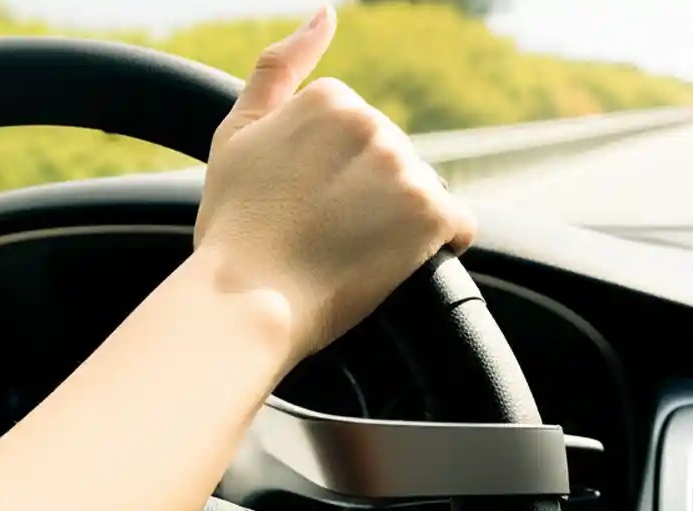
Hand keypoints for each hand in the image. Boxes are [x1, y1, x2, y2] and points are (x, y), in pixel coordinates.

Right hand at [193, 4, 475, 362]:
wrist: (249, 300)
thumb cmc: (236, 225)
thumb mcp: (237, 131)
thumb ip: (280, 66)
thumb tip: (326, 14)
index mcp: (330, 99)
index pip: (359, 138)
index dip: (334, 180)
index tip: (304, 206)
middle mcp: (373, 123)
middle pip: (392, 164)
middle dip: (367, 198)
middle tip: (322, 235)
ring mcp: (406, 167)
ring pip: (419, 194)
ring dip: (397, 224)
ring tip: (350, 252)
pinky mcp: (432, 214)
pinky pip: (456, 227)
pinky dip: (435, 247)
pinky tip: (393, 264)